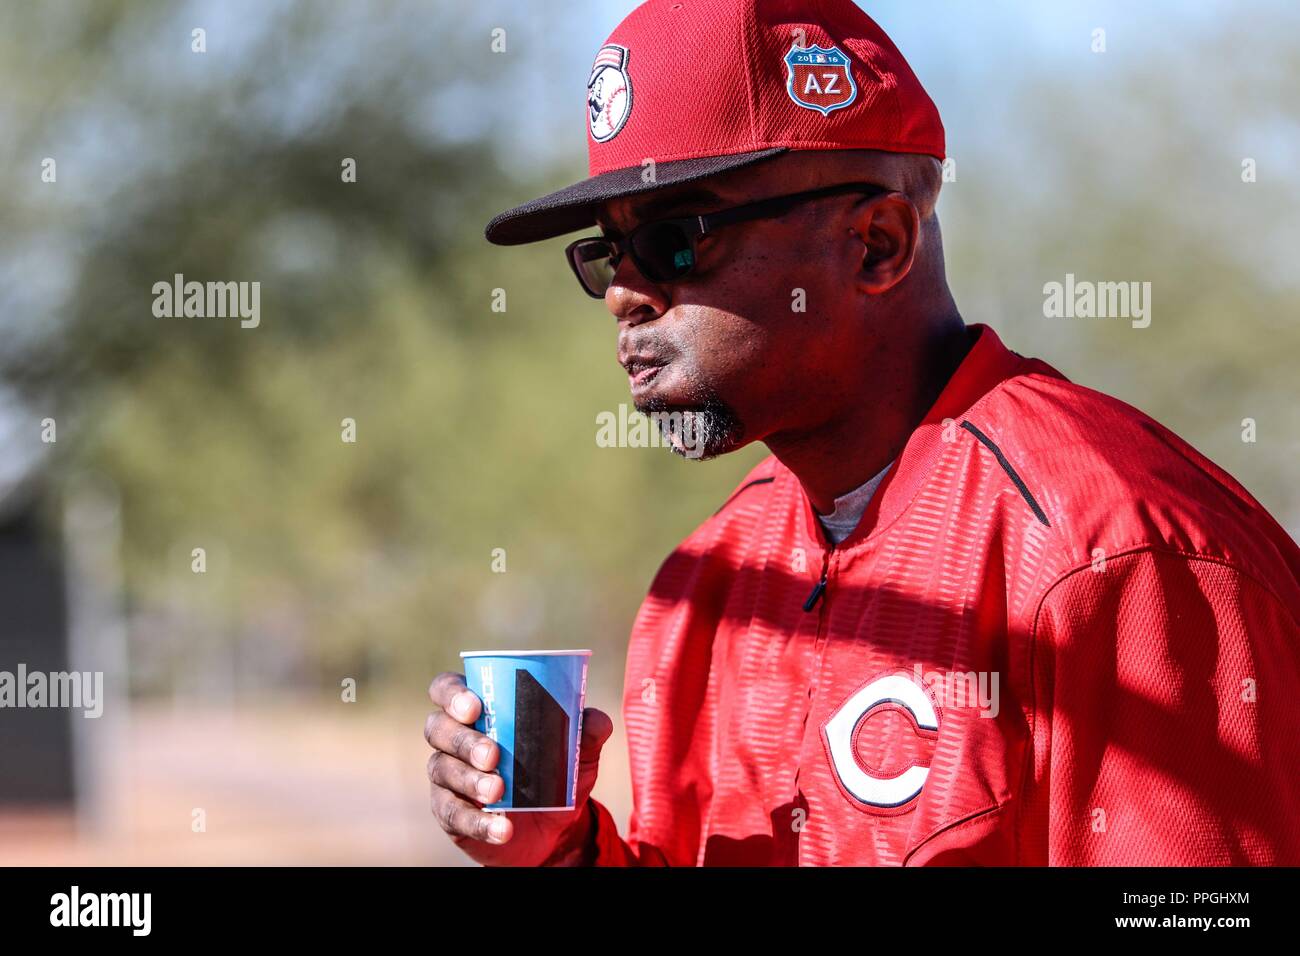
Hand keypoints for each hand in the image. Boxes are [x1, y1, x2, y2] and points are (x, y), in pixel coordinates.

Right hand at [425, 670, 612, 865]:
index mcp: (477, 711)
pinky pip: (453, 815)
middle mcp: (453, 739)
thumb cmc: (556, 773)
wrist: (555, 829)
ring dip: (470, 780)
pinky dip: (478, 821)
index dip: (453, 694)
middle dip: (463, 740)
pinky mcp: (450, 813)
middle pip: (438, 728)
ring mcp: (448, 776)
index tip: (476, 706)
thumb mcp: (577, 753)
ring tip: (499, 791)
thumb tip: (596, 720)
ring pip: (442, 770)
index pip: (447, 689)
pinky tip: (502, 828)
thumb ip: (588, 732)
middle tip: (493, 754)